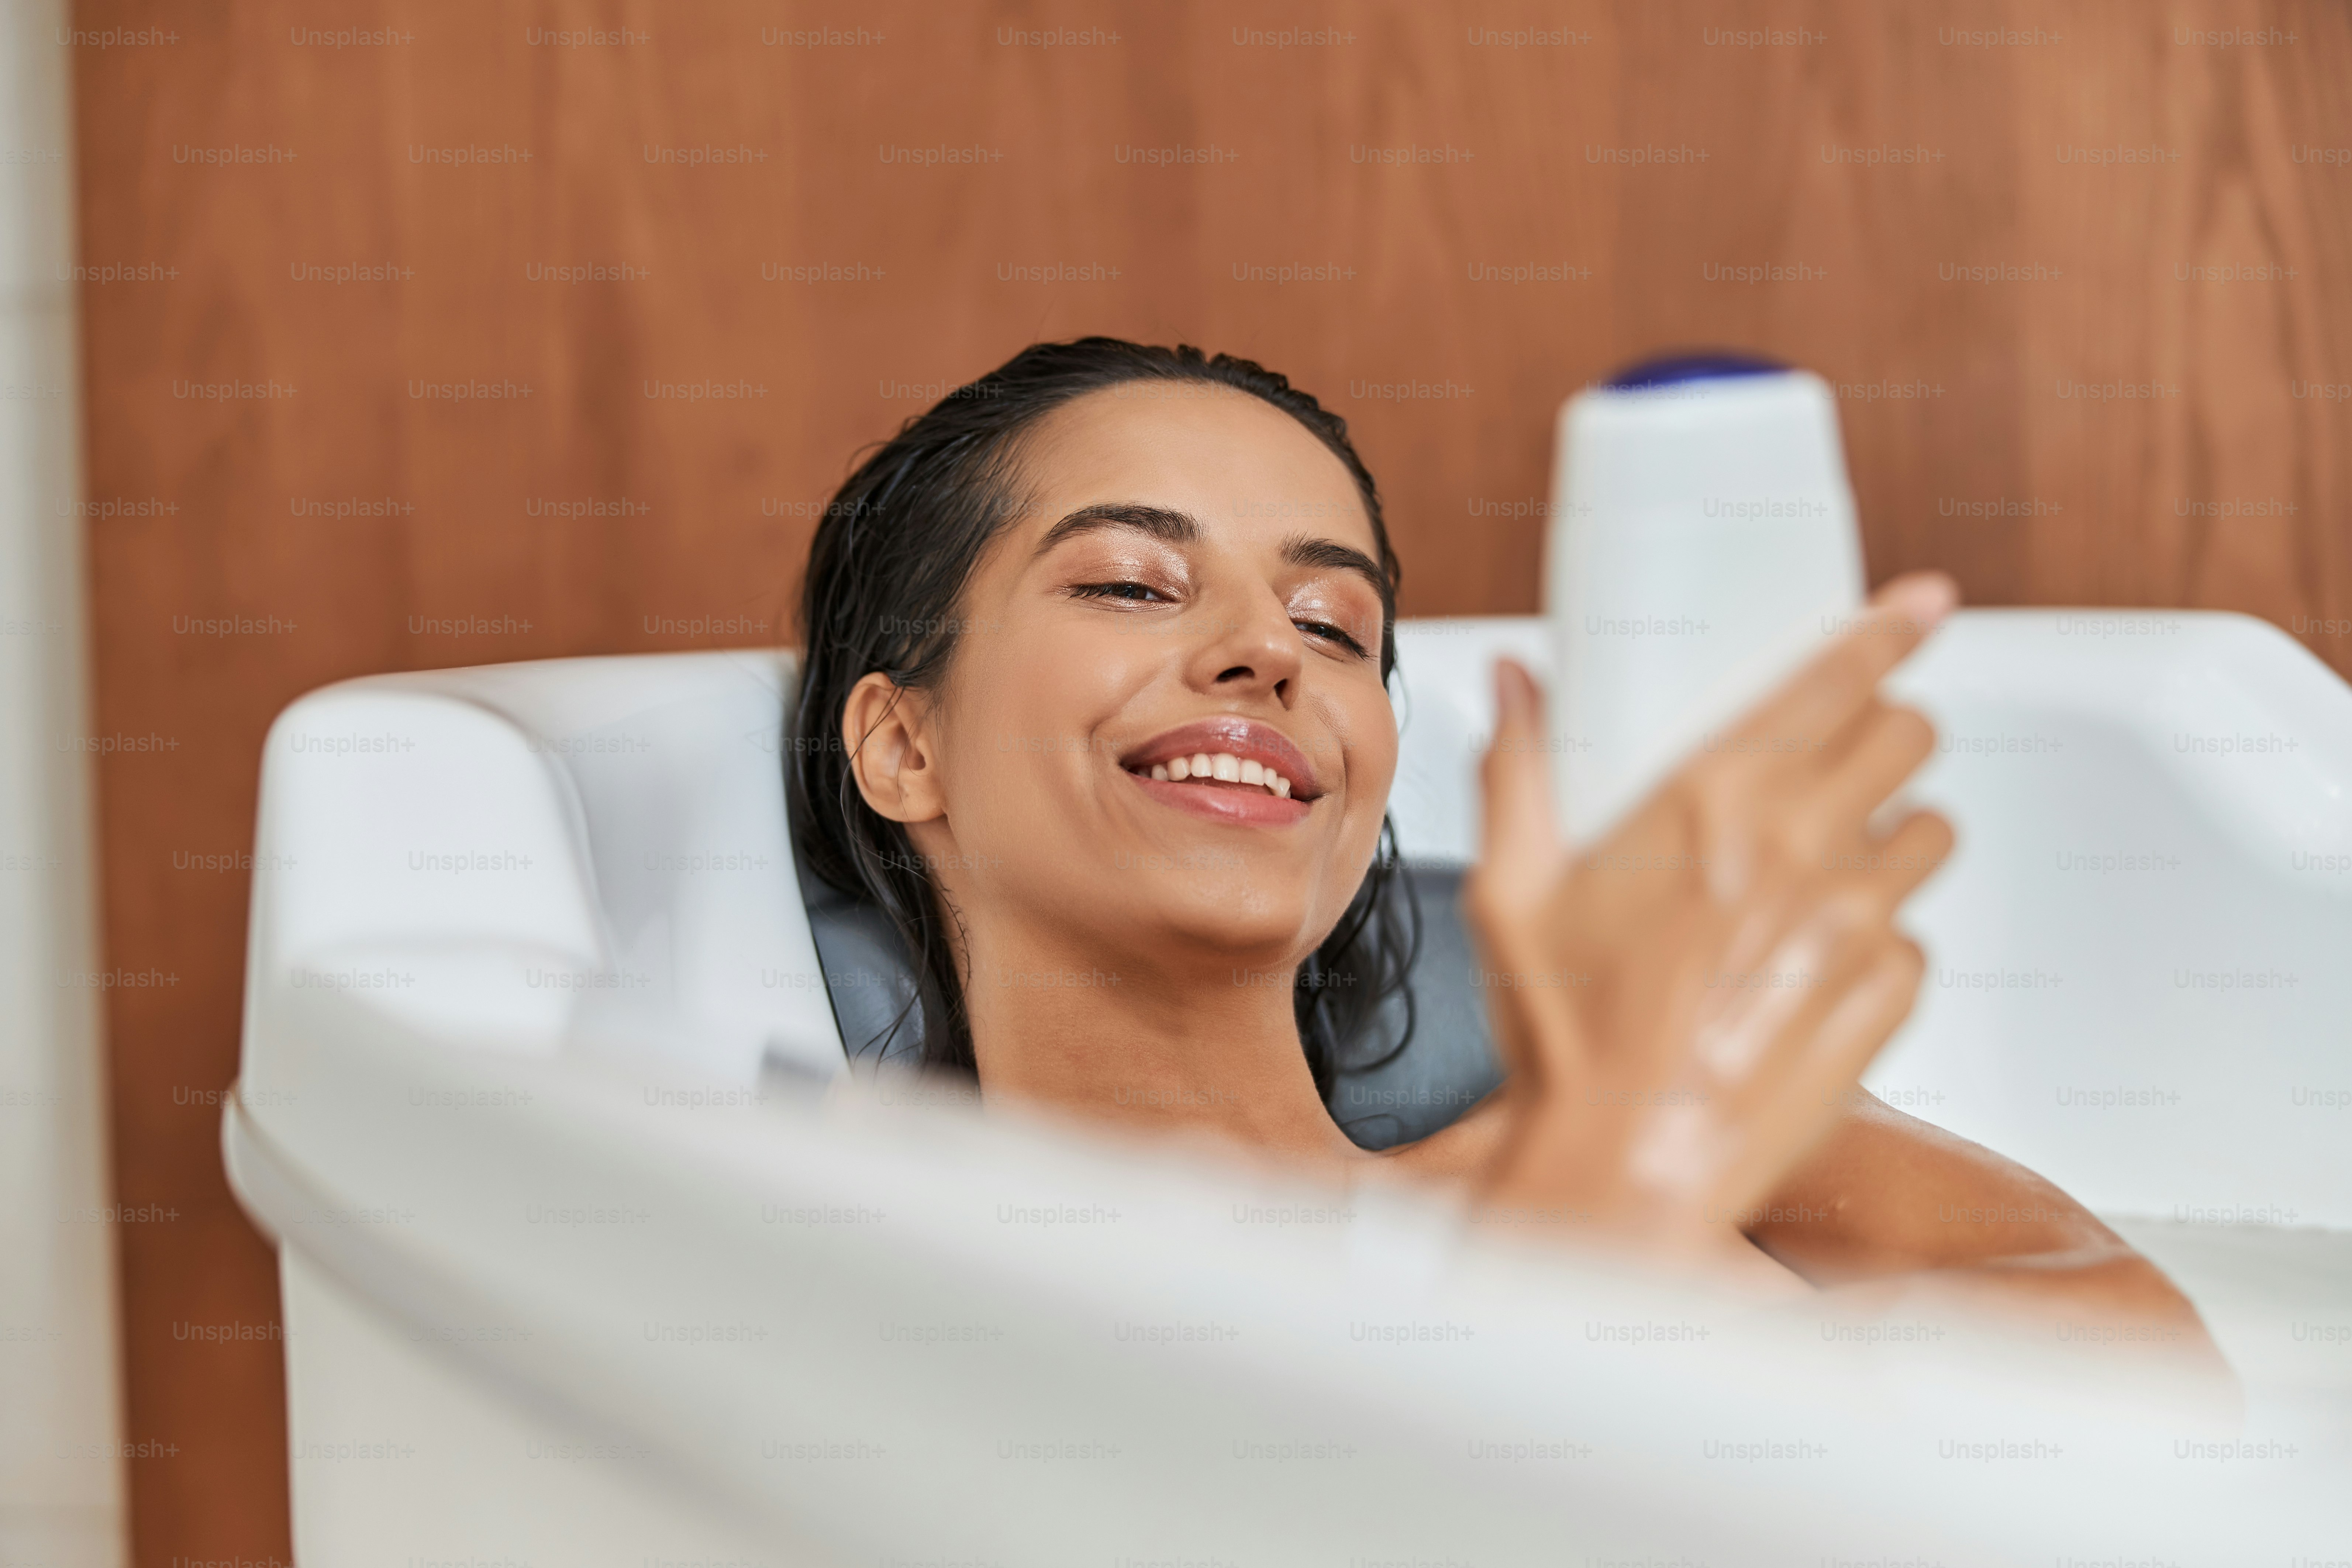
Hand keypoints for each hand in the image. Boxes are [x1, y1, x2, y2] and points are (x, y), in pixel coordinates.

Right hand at [1464, 573, 1957, 1268]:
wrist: (1621, 1167)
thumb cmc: (1564, 1039)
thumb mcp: (1511, 893)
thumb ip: (1520, 771)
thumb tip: (1519, 684)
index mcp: (1711, 802)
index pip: (1836, 678)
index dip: (1889, 629)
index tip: (1922, 603)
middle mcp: (1800, 847)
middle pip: (1909, 736)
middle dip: (1886, 736)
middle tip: (1847, 763)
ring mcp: (1857, 922)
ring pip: (1933, 831)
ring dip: (1894, 836)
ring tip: (1829, 875)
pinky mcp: (1889, 993)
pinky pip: (1917, 938)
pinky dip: (1880, 942)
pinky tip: (1814, 968)